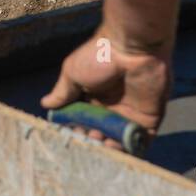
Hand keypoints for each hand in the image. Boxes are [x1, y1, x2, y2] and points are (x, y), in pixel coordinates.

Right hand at [41, 30, 170, 149]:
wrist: (132, 47)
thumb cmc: (99, 55)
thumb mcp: (73, 72)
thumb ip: (62, 92)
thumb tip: (45, 104)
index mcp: (94, 97)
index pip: (83, 121)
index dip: (76, 130)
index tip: (70, 136)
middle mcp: (113, 108)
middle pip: (100, 134)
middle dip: (92, 141)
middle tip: (86, 141)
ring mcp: (131, 114)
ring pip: (119, 141)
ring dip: (108, 148)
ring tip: (99, 144)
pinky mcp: (149, 119)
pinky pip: (140, 140)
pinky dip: (129, 148)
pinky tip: (115, 147)